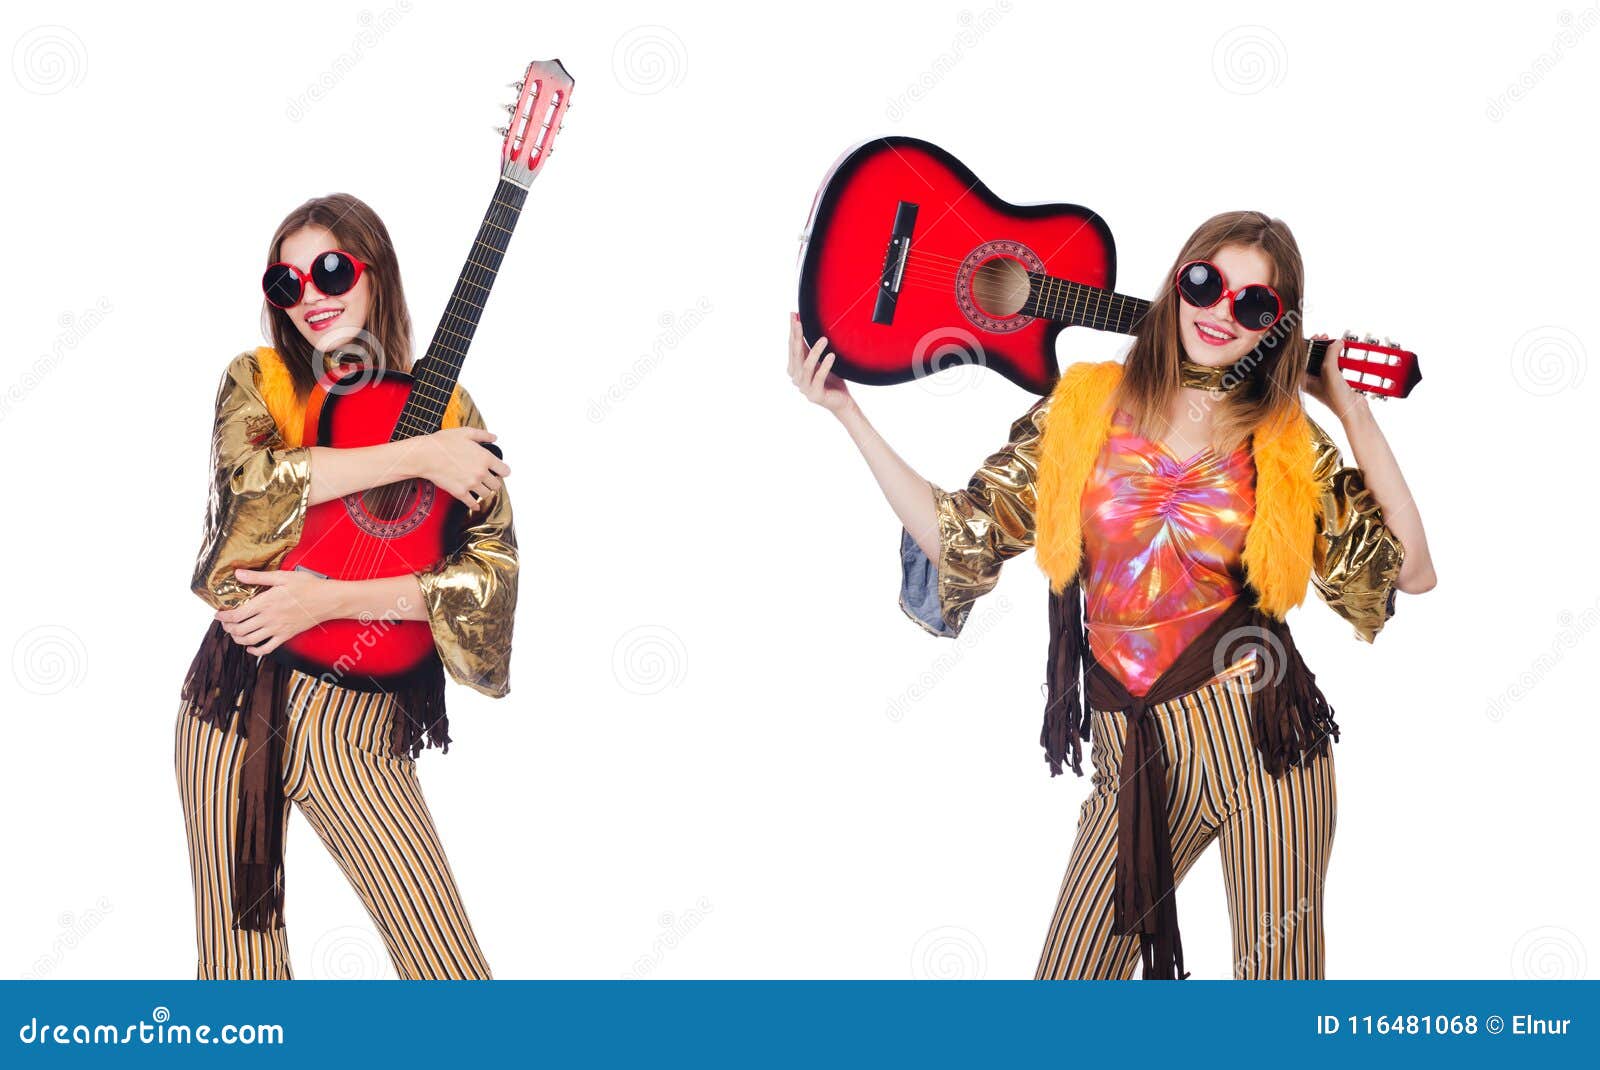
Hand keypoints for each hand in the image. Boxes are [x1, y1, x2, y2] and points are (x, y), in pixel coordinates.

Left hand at [217, 568, 334, 655]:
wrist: (328, 600)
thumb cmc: (308, 586)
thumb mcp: (282, 576)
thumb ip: (258, 577)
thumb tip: (238, 573)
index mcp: (266, 603)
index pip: (237, 615)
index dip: (223, 617)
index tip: (218, 613)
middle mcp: (269, 618)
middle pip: (239, 630)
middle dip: (227, 627)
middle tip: (225, 622)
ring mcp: (277, 629)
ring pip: (249, 641)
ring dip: (237, 639)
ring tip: (235, 632)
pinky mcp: (286, 636)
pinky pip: (266, 649)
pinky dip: (255, 651)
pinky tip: (251, 647)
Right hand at [407, 427, 510, 509]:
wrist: (425, 455)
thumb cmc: (443, 443)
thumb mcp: (465, 432)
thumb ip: (483, 435)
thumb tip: (494, 437)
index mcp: (485, 458)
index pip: (505, 471)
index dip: (503, 471)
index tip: (500, 472)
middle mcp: (481, 472)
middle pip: (497, 485)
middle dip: (493, 482)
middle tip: (488, 480)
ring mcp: (471, 484)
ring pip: (486, 494)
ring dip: (484, 492)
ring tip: (479, 488)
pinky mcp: (460, 493)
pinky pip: (472, 504)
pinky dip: (474, 505)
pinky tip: (475, 505)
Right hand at [788, 313, 853, 416]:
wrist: (841, 402)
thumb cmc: (831, 379)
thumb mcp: (818, 361)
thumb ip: (809, 348)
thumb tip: (803, 325)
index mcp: (794, 369)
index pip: (792, 347)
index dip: (792, 331)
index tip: (794, 315)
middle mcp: (796, 378)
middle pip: (796, 354)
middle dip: (797, 336)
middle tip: (800, 322)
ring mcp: (804, 387)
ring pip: (807, 366)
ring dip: (815, 351)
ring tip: (824, 339)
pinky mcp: (815, 395)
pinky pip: (819, 377)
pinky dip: (825, 366)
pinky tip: (831, 355)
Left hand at [1303, 333, 1369, 424]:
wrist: (1353, 410)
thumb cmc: (1336, 398)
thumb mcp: (1330, 371)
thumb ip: (1331, 354)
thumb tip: (1336, 342)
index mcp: (1304, 381)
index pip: (1300, 360)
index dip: (1306, 347)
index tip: (1313, 337)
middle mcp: (1312, 381)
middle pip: (1312, 359)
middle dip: (1318, 347)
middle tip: (1323, 337)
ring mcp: (1324, 381)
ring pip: (1324, 361)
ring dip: (1329, 351)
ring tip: (1333, 342)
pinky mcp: (1335, 381)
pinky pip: (1334, 365)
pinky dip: (1337, 358)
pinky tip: (1341, 351)